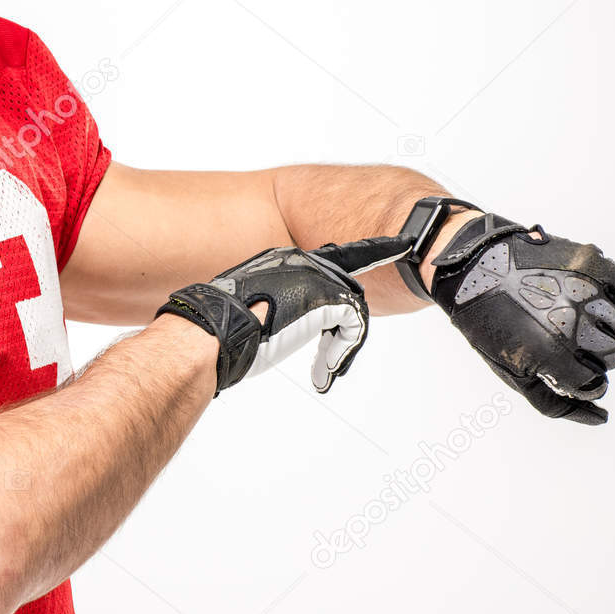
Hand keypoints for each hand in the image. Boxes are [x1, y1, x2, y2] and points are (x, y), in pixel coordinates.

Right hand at [156, 243, 370, 395]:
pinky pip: (354, 324)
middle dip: (342, 330)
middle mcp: (299, 260)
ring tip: (321, 369)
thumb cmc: (222, 331)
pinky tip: (322, 370)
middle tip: (328, 362)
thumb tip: (275, 325)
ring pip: (351, 309)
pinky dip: (343, 351)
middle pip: (342, 292)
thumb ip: (274, 308)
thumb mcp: (250, 313)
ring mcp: (314, 275)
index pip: (333, 257)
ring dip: (340, 346)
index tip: (399, 242)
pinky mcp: (326, 296)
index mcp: (279, 261)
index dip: (369, 252)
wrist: (215, 331)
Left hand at [427, 213, 614, 424]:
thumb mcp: (510, 370)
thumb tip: (600, 417)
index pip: (593, 385)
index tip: (562, 369)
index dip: (578, 381)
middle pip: (612, 356)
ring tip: (567, 315)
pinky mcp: (592, 262)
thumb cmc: (488, 324)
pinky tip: (589, 300)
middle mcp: (572, 320)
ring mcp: (584, 288)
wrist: (471, 267)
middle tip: (562, 340)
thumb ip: (554, 401)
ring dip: (600, 326)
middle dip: (591, 356)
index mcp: (549, 352)